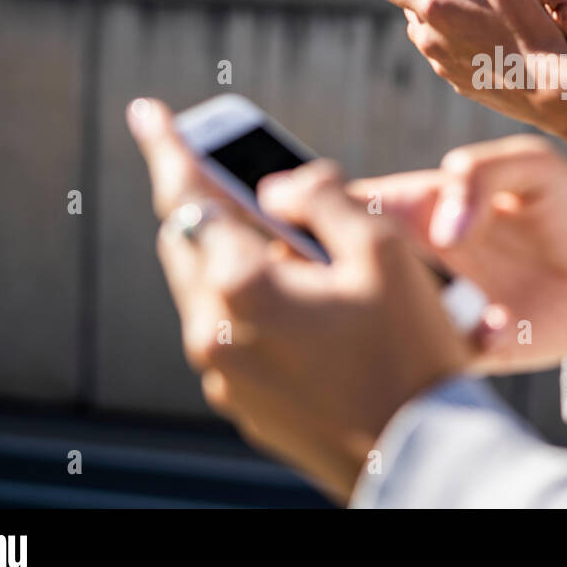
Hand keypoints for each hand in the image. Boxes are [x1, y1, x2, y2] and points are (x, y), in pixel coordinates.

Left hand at [127, 98, 469, 502]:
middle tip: (253, 182)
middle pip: (189, 242)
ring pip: (208, 291)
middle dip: (211, 203)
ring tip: (298, 246)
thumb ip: (321, 197)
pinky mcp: (243, 405)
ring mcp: (224, 375)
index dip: (167, 147)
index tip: (147, 113)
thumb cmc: (408, 348)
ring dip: (236, 255)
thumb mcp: (381, 249)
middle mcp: (214, 333)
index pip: (188, 195)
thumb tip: (279, 188)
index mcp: (240, 285)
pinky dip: (254, 304)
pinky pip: (233, 335)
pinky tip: (310, 303)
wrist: (420, 453)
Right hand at [338, 136, 566, 372]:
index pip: (348, 205)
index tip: (313, 216)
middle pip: (345, 267)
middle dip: (339, 271)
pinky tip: (501, 321)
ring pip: (378, 318)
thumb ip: (482, 173)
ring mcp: (435, 306)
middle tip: (392, 262)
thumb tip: (444, 229)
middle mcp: (417, 259)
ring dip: (391, 314)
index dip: (315, 208)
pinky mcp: (464, 349)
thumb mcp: (534, 167)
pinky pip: (434, 356)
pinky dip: (452, 344)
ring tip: (454, 292)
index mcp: (420, 206)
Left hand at [372, 0, 566, 129]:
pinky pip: (450, 55)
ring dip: (448, 20)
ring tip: (488, 20)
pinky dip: (463, 44)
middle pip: (412, 7)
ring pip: (432, 33)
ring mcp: (442, 66)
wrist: (551, 90)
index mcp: (434, 8)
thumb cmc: (531, 32)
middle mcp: (428, 40)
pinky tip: (496, 45)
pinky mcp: (458, 84)